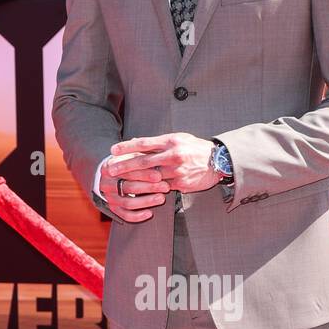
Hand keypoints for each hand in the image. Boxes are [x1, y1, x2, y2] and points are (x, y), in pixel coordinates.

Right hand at [101, 157, 171, 222]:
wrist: (113, 173)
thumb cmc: (128, 162)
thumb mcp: (132, 155)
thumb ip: (142, 157)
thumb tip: (160, 160)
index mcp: (109, 167)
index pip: (127, 171)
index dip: (144, 174)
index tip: (159, 175)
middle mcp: (106, 183)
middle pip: (129, 187)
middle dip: (149, 187)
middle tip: (165, 187)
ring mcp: (109, 197)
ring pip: (127, 202)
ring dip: (146, 201)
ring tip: (161, 198)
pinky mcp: (113, 208)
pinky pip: (125, 215)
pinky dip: (138, 216)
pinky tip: (150, 213)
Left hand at [102, 133, 223, 195]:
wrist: (218, 162)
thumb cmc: (195, 148)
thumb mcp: (178, 138)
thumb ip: (158, 142)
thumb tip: (137, 142)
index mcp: (171, 141)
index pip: (144, 143)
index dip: (126, 147)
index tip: (113, 150)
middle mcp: (173, 155)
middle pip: (143, 161)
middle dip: (124, 166)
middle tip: (110, 169)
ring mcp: (176, 171)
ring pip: (150, 177)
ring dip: (133, 180)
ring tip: (120, 180)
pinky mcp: (180, 184)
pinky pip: (161, 188)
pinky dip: (149, 189)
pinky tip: (138, 190)